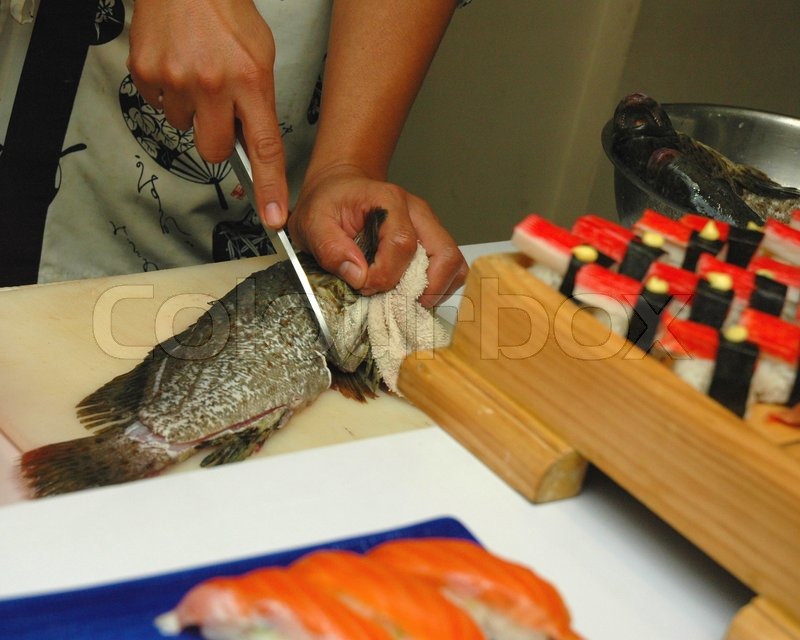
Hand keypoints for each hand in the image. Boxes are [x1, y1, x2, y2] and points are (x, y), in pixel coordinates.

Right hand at [127, 0, 287, 226]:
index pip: (266, 147)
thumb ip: (258, 100)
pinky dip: (167, 92)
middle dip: (216, 141)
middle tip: (218, 111)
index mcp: (250, 80)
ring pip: (184, 127)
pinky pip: (159, 105)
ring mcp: (177, 80)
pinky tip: (176, 65)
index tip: (272, 216)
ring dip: (191, 110)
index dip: (271, 187)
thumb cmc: (225, 12)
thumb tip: (252, 143)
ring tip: (196, 73)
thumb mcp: (260, 55)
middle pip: (214, 150)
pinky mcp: (146, 73)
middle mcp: (213, 84)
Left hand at [289, 165, 467, 306]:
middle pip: (443, 253)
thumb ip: (331, 248)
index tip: (364, 286)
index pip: (403, 245)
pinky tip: (415, 293)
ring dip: (437, 288)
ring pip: (454, 261)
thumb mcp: (313, 223)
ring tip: (408, 300)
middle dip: (424, 287)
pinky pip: (452, 266)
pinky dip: (440, 286)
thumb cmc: (328, 203)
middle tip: (396, 301)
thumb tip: (358, 275)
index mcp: (389, 201)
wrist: (339, 189)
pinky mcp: (432, 240)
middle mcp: (417, 211)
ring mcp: (428, 226)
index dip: (386, 275)